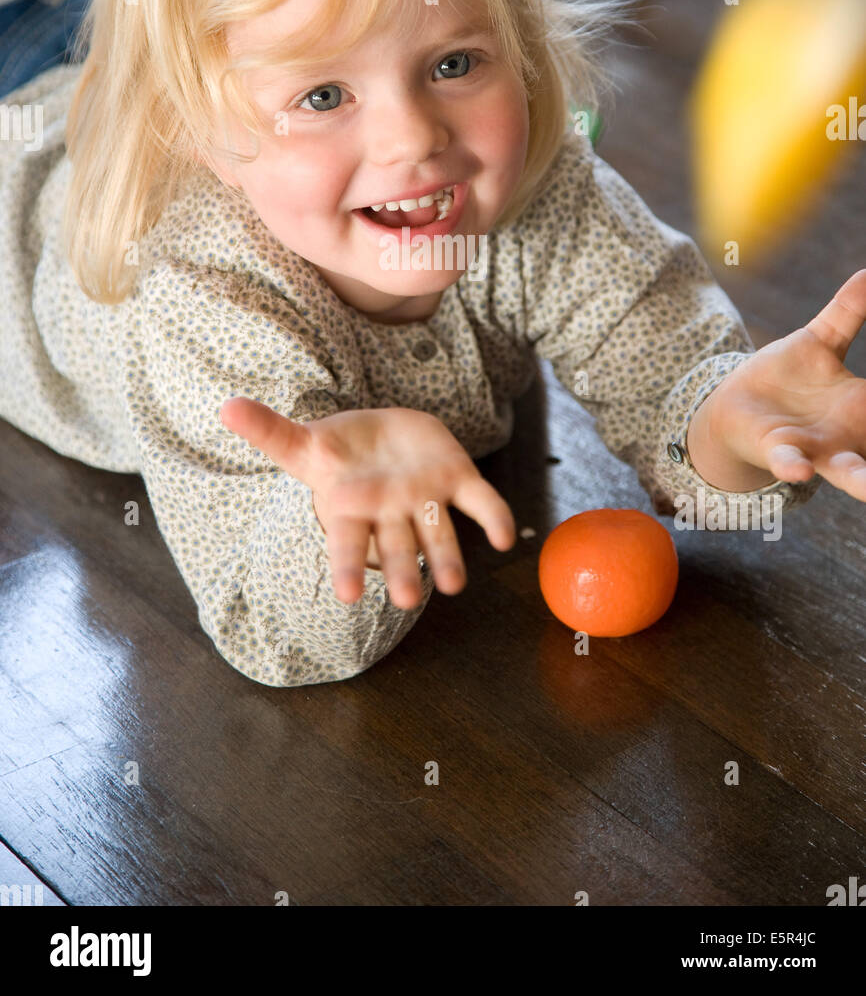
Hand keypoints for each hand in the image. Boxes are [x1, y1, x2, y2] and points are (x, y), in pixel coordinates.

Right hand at [219, 399, 515, 608]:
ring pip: (439, 533)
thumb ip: (269, 431)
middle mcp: (390, 515)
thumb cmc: (337, 452)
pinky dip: (494, 517)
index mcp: (353, 510)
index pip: (347, 545)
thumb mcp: (303, 443)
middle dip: (405, 572)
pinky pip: (479, 502)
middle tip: (410, 599)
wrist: (379, 440)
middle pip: (398, 548)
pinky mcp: (456, 480)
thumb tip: (225, 406)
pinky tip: (507, 535)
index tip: (349, 597)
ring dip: (450, 558)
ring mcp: (425, 501)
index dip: (349, 567)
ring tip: (457, 585)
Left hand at [703, 269, 865, 501]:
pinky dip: (793, 466)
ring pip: (849, 472)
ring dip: (865, 482)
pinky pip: (788, 462)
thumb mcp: (820, 342)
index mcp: (865, 409)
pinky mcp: (779, 452)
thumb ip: (848, 313)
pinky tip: (800, 469)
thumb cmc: (783, 381)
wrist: (732, 410)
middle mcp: (849, 436)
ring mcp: (816, 449)